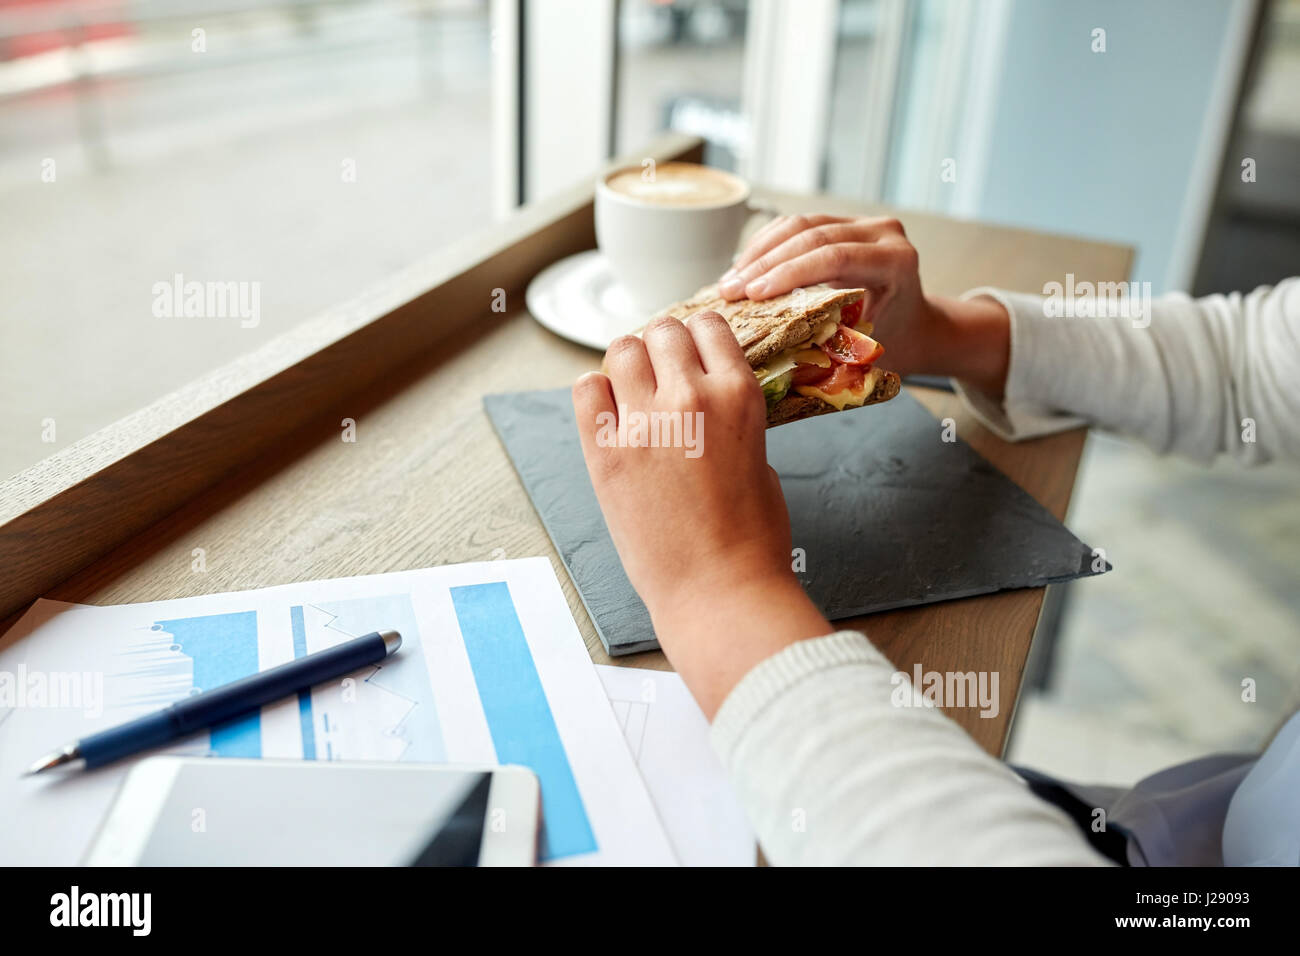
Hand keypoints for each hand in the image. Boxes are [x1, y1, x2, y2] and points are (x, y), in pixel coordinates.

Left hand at [574, 312, 831, 716]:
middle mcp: (690, 397)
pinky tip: (609, 414)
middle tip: (660, 374)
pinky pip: (586, 391)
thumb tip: (706, 392)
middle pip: (662, 331)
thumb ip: (731, 415)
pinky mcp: (605, 454)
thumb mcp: (760, 458)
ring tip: (633, 393)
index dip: (697, 336)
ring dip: (627, 365)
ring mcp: (643, 424)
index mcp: (739, 395)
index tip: (691, 352)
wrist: (718, 590)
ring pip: (621, 350)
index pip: (707, 326)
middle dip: (661, 347)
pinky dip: (595, 393)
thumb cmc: (751, 537)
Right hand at [718, 215, 931, 376]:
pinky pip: (798, 224)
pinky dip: (767, 244)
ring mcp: (863, 222)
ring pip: (801, 223)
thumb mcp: (868, 345)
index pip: (835, 256)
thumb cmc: (893, 342)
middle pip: (814, 234)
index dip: (790, 273)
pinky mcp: (843, 221)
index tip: (754, 294)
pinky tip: (743, 266)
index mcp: (897, 261)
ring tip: (730, 280)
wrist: (913, 325)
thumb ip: (830, 336)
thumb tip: (775, 338)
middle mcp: (884, 233)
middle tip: (731, 290)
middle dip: (766, 264)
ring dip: (760, 252)